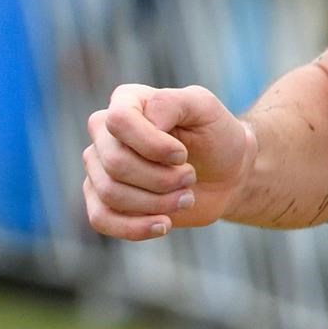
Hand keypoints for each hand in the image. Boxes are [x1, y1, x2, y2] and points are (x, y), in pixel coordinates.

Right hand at [82, 84, 254, 239]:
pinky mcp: (103, 200)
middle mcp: (106, 133)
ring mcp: (100, 168)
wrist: (226, 174)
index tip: (182, 155)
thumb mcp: (205, 107)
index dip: (152, 144)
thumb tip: (145, 121)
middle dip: (161, 178)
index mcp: (127, 101)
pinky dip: (134, 227)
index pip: (118, 121)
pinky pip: (101, 219)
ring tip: (186, 197)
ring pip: (111, 193)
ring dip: (157, 202)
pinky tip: (163, 224)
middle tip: (190, 177)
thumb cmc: (216, 135)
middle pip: (115, 163)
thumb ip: (172, 102)